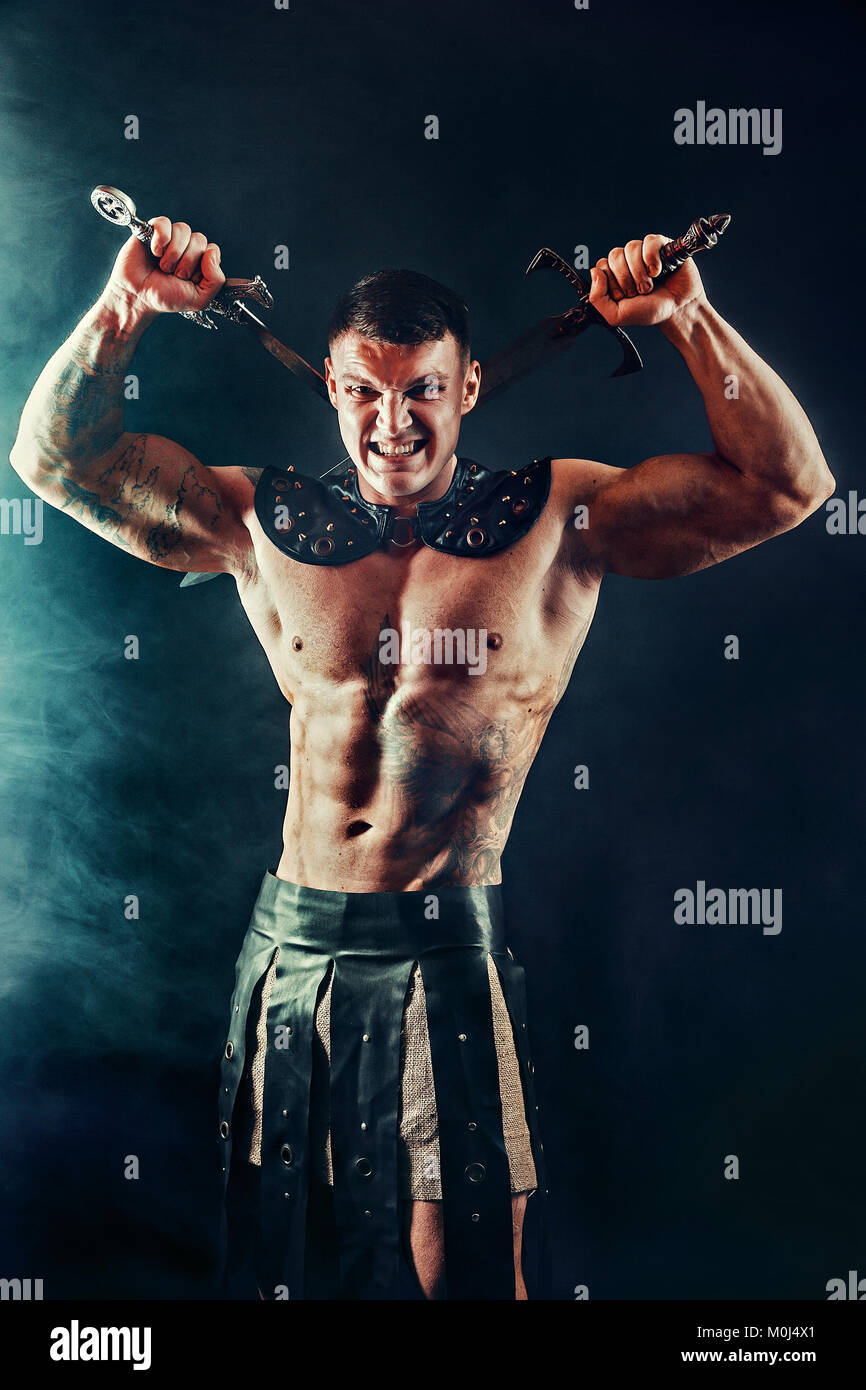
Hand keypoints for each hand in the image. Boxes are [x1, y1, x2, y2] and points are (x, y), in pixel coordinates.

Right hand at [104, 216, 225, 315]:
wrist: (138, 297)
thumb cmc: (166, 298)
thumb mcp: (200, 299)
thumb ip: (216, 280)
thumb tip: (212, 251)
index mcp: (200, 261)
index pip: (212, 250)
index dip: (201, 266)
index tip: (188, 280)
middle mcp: (187, 247)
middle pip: (199, 239)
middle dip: (186, 262)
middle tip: (173, 275)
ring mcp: (170, 237)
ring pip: (183, 229)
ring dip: (173, 254)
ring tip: (163, 267)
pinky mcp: (152, 230)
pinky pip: (164, 223)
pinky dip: (160, 239)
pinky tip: (154, 252)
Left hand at [589, 234, 706, 328]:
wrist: (677, 309)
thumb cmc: (648, 311)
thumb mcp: (616, 315)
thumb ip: (597, 299)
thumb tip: (594, 271)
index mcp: (614, 275)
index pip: (601, 266)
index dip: (611, 282)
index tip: (623, 296)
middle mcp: (627, 261)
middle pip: (614, 256)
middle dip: (626, 279)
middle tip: (639, 293)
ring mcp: (643, 252)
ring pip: (631, 248)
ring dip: (640, 272)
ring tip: (650, 285)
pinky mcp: (661, 245)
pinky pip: (649, 242)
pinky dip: (652, 259)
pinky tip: (658, 272)